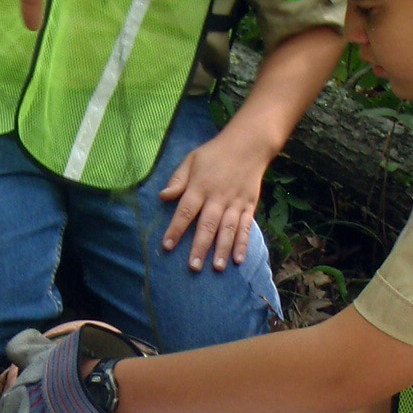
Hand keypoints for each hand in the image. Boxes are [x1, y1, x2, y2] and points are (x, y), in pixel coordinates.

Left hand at [159, 126, 267, 270]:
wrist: (249, 144)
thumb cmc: (215, 154)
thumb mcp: (191, 159)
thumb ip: (178, 179)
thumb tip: (163, 196)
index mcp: (200, 186)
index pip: (186, 210)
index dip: (176, 228)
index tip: (167, 245)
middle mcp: (218, 197)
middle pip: (207, 225)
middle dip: (200, 247)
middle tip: (193, 267)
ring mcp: (235, 202)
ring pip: (228, 229)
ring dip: (222, 249)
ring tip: (217, 268)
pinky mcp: (249, 205)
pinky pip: (246, 226)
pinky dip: (243, 243)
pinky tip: (238, 259)